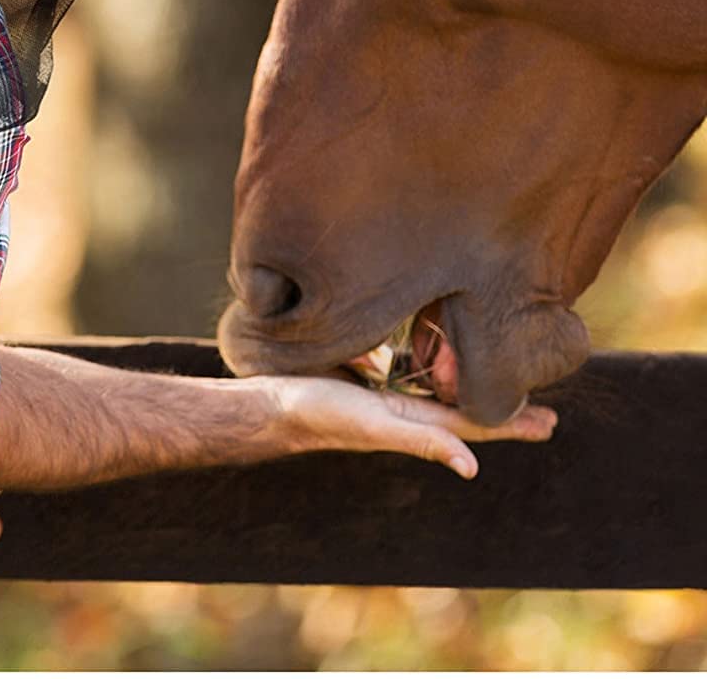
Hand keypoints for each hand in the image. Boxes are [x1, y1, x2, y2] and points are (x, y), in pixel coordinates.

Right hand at [264, 376, 556, 478]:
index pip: (474, 424)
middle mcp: (406, 409)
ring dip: (472, 387)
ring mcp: (387, 394)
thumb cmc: (322, 413)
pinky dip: (433, 366)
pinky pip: (409, 370)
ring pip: (440, 390)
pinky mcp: (367, 375)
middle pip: (465, 408)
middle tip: (544, 408)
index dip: (512, 423)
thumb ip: (421, 441)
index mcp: (414, 422)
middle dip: (503, 409)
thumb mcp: (374, 425)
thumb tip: (472, 466)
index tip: (551, 423)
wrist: (272, 402)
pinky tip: (439, 357)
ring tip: (500, 382)